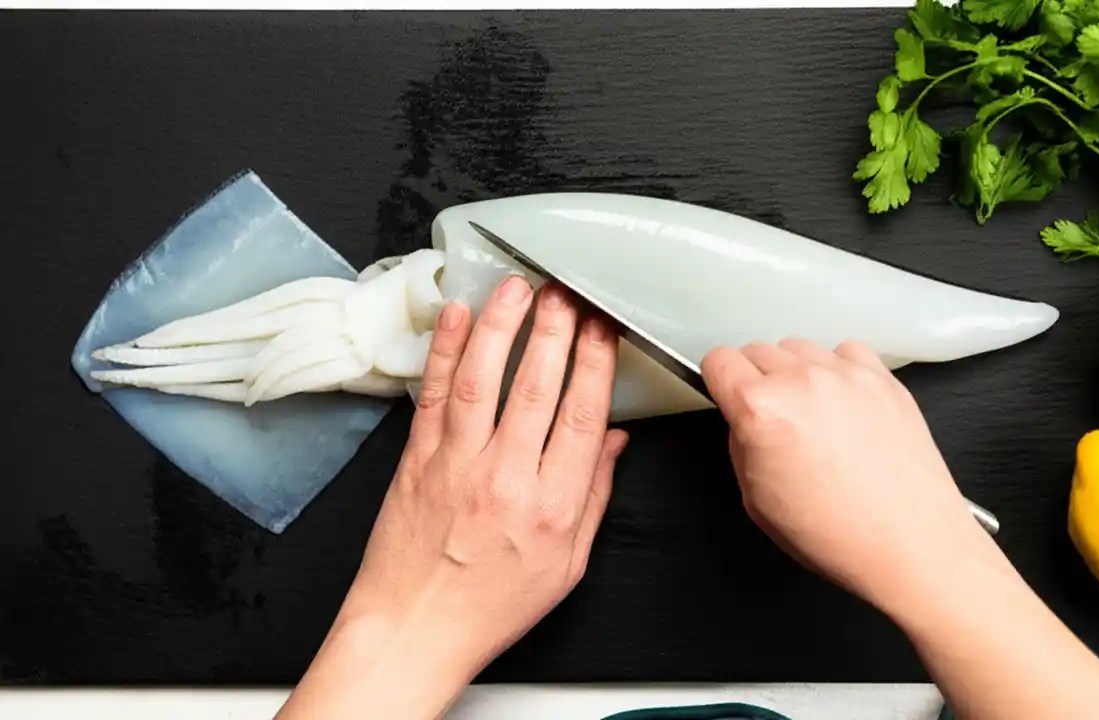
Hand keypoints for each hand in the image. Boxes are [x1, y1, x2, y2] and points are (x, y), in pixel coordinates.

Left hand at [279, 276, 626, 719]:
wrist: (414, 630)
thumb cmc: (490, 604)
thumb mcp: (566, 564)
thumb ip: (593, 495)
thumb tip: (614, 440)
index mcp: (553, 505)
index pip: (582, 413)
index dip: (595, 360)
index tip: (602, 324)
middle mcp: (507, 478)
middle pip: (537, 386)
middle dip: (555, 328)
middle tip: (565, 290)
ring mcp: (457, 465)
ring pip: (482, 380)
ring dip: (502, 326)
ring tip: (517, 287)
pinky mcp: (417, 460)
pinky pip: (433, 395)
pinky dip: (443, 351)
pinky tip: (457, 317)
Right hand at [699, 339, 987, 614]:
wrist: (910, 544)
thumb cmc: (838, 535)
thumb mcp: (756, 502)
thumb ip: (741, 445)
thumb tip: (745, 420)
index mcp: (762, 410)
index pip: (719, 360)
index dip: (719, 382)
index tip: (728, 395)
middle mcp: (803, 381)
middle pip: (757, 350)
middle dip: (755, 380)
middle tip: (771, 419)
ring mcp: (847, 375)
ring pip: (799, 347)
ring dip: (795, 373)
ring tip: (810, 416)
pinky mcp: (883, 379)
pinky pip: (844, 353)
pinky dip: (837, 371)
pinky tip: (842, 407)